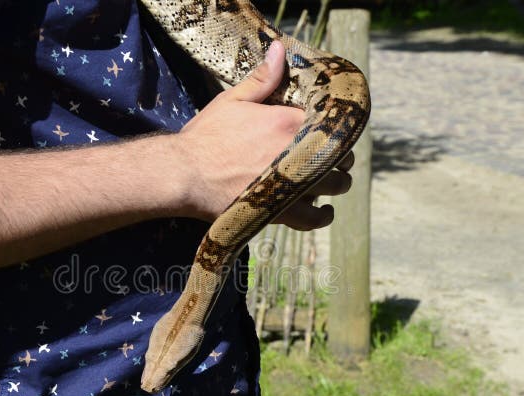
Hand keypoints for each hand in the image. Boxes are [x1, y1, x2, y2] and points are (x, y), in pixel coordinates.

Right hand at [176, 41, 351, 229]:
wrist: (184, 175)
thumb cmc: (205, 137)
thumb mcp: (232, 100)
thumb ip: (263, 78)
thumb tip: (280, 50)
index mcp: (289, 122)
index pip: (329, 122)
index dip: (329, 126)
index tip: (324, 130)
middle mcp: (297, 153)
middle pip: (339, 154)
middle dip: (338, 154)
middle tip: (330, 155)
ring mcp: (292, 184)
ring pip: (335, 184)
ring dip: (336, 181)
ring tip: (331, 179)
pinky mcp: (282, 211)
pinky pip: (314, 218)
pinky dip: (322, 215)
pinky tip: (324, 209)